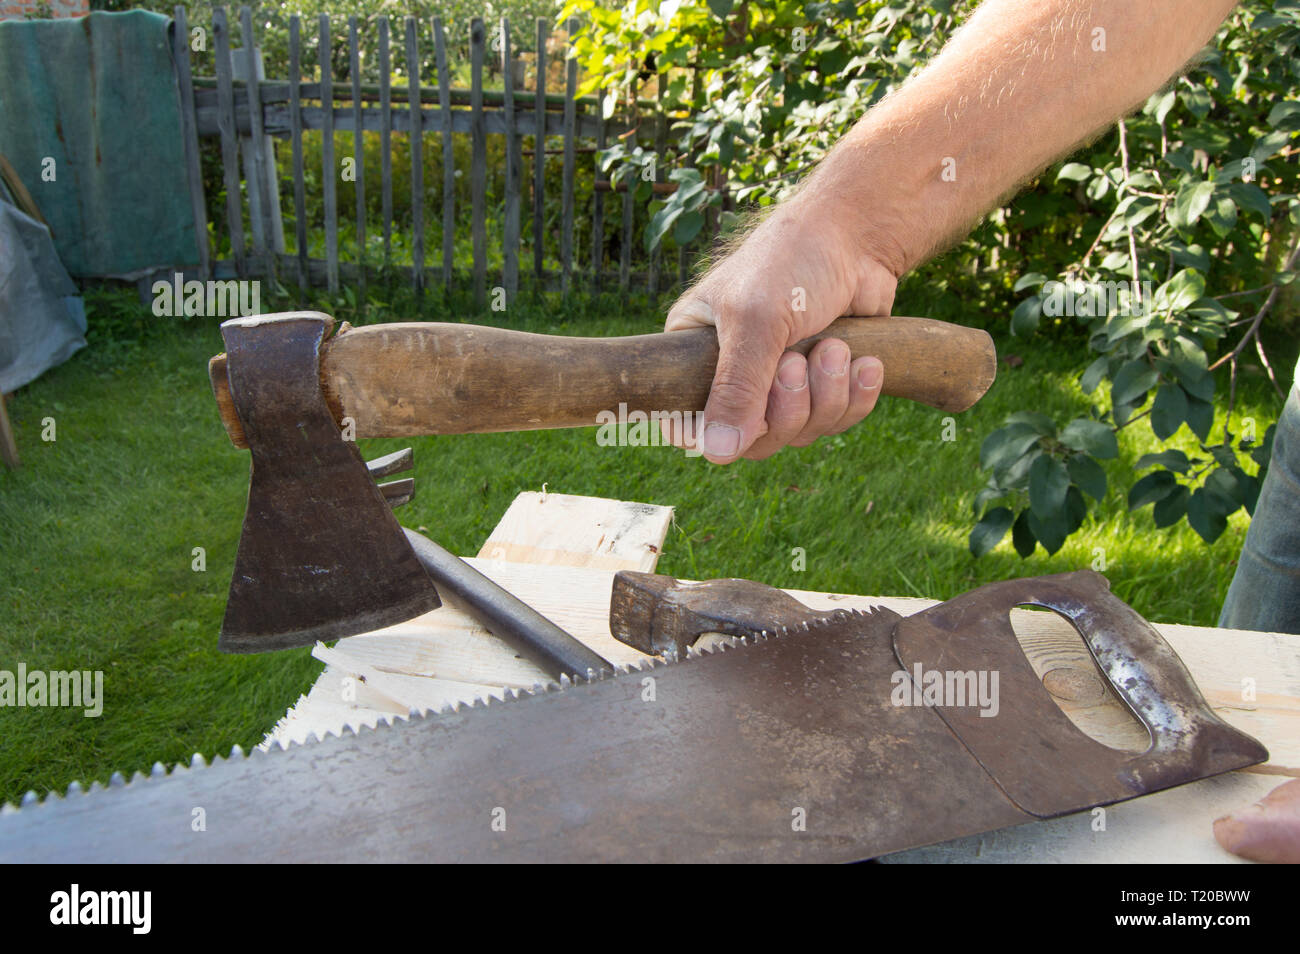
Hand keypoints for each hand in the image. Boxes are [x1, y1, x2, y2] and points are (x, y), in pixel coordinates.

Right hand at [665, 197, 899, 461]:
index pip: (684, 424)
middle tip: (799, 362)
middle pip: (751, 440)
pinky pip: (835, 422)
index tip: (748, 416)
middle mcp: (732, 375)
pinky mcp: (822, 385)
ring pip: (797, 433)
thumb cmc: (792, 261)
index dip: (713, 435)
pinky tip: (866, 362)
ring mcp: (779, 384)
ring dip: (826, 396)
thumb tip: (717, 454)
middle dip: (787, 408)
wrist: (859, 237)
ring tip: (837, 347)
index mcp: (694, 353)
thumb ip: (736, 388)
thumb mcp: (756, 321)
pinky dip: (855, 397)